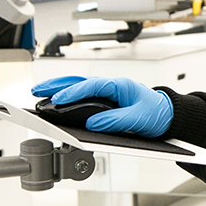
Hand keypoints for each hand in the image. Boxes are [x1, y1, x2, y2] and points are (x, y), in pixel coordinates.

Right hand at [30, 75, 172, 137]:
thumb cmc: (156, 113)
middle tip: (38, 90)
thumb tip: (94, 124)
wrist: (167, 115)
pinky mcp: (104, 100)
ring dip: (59, 88)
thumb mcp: (139, 119)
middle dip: (57, 85)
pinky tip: (55, 99)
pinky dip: (67, 94)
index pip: (91, 85)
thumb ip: (116, 121)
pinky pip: (82, 94)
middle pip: (79, 81)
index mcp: (120, 85)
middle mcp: (111, 85)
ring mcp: (106, 91)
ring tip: (40, 92)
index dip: (73, 92)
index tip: (58, 100)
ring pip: (78, 85)